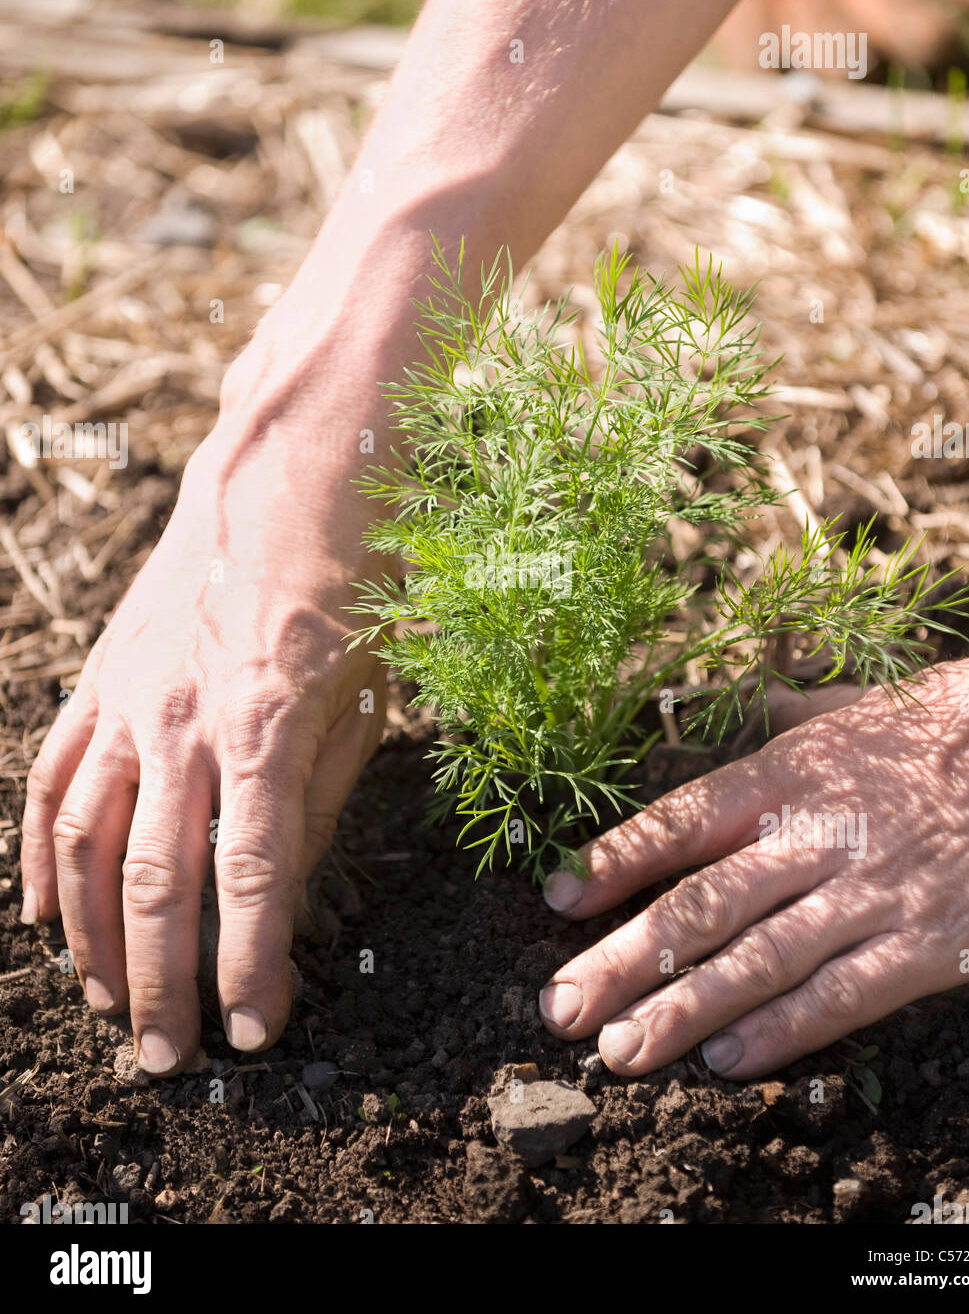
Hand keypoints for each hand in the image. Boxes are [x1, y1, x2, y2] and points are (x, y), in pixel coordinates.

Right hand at [19, 319, 392, 1075]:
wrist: (287, 468)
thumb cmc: (355, 579)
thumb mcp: (371, 690)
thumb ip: (325, 794)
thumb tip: (284, 889)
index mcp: (270, 726)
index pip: (253, 880)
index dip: (249, 969)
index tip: (254, 1035)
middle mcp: (186, 721)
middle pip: (158, 880)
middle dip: (163, 979)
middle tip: (169, 1056)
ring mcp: (130, 699)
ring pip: (87, 843)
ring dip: (92, 935)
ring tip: (110, 1001)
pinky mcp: (102, 680)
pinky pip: (55, 782)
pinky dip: (42, 857)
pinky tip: (45, 914)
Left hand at [538, 640, 968, 1078]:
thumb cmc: (956, 723)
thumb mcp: (862, 707)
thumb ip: (795, 719)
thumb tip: (751, 710)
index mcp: (790, 773)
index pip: (679, 821)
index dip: (612, 860)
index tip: (556, 897)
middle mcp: (815, 835)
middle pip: (701, 906)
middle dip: (622, 961)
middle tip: (560, 1009)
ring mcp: (869, 895)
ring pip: (757, 962)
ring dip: (681, 1012)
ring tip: (620, 1052)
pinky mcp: (927, 946)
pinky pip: (842, 997)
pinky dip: (783, 1033)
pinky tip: (726, 1062)